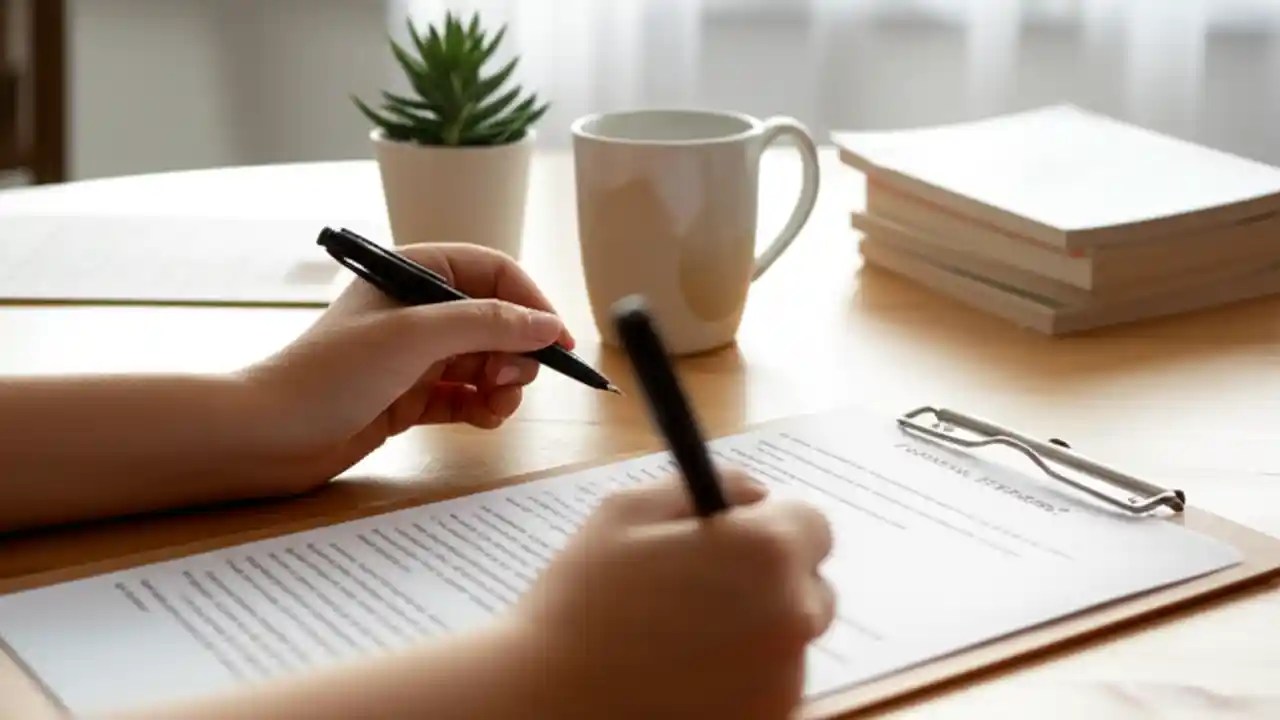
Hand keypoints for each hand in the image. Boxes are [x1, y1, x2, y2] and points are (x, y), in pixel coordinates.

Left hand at [243, 243, 573, 490]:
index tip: (558, 344)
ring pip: (485, 362)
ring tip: (495, 408)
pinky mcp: (409, 396)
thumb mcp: (418, 337)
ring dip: (502, 385)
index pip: (495, 273)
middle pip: (496, 321)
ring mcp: (414, 355)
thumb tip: (548, 326)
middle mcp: (418, 310)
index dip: (531, 304)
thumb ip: (489, 325)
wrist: (268, 434)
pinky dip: (481, 407)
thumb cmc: (332, 372)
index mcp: (415, 273)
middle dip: (515, 353)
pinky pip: (465, 395)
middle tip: (509, 383)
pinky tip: (482, 420)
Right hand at [512, 470, 835, 719]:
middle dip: (769, 582)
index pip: (813, 526)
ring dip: (754, 632)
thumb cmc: (582, 600)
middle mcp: (792, 616)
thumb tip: (756, 496)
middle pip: (809, 587)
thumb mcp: (629, 510)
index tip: (731, 541)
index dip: (770, 528)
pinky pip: (769, 687)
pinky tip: (683, 676)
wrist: (548, 701)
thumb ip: (708, 487)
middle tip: (702, 591)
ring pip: (788, 640)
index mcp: (766, 552)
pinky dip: (740, 680)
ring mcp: (785, 680)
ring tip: (680, 638)